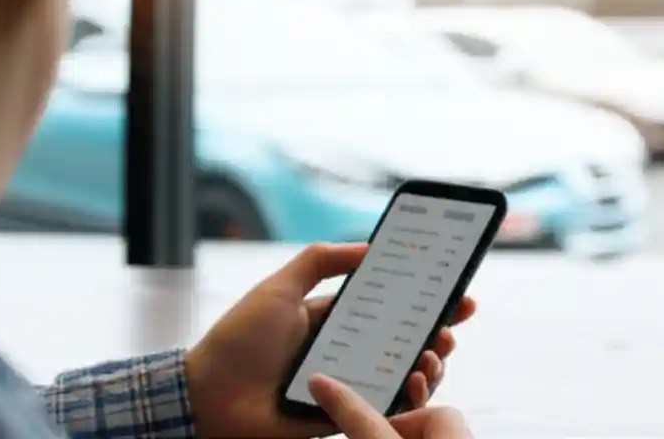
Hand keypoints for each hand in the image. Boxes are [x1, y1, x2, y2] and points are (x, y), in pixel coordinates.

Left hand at [184, 243, 476, 438]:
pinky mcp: (344, 416)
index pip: (390, 306)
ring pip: (404, 374)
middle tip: (457, 320)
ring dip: (431, 361)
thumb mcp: (279, 288)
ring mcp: (348, 385)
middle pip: (406, 339)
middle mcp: (346, 351)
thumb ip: (321, 261)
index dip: (423, 297)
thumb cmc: (237, 341)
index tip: (455, 287)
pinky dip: (409, 395)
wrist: (206, 398)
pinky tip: (417, 377)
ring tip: (438, 348)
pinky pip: (385, 407)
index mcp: (334, 319)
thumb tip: (370, 246)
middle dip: (439, 328)